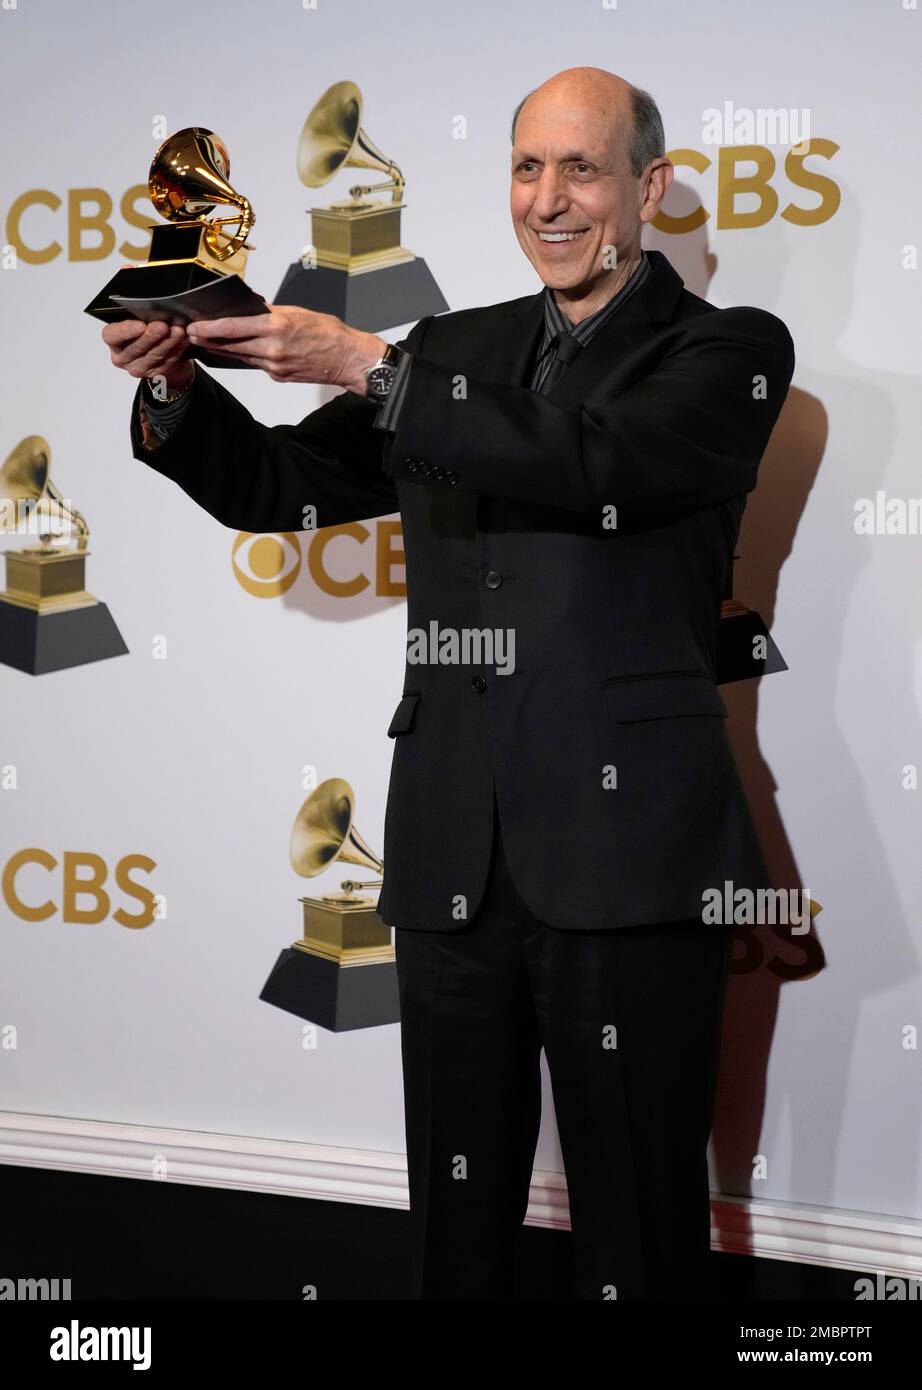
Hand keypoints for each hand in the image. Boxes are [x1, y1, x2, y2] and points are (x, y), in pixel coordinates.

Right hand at [101, 320, 193, 389]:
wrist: (158, 350)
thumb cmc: (143, 330)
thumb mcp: (137, 319)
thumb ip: (140, 315)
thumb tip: (153, 308)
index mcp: (113, 340)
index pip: (111, 336)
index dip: (125, 331)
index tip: (140, 325)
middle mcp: (122, 357)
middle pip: (135, 347)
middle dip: (151, 336)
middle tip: (162, 326)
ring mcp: (138, 368)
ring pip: (154, 355)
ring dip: (168, 342)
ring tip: (177, 331)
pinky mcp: (155, 374)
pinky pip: (168, 361)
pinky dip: (177, 349)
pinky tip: (184, 340)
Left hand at [185, 303, 383, 391]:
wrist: (347, 358)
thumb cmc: (328, 332)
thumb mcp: (297, 313)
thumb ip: (270, 313)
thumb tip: (249, 311)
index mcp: (276, 326)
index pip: (233, 327)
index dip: (209, 329)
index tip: (194, 327)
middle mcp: (272, 348)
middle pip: (232, 345)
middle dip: (209, 340)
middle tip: (192, 335)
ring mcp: (275, 366)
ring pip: (242, 356)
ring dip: (224, 350)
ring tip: (209, 343)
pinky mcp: (279, 376)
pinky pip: (257, 364)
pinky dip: (248, 356)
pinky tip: (240, 351)